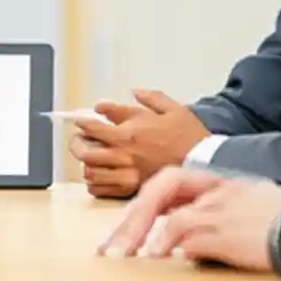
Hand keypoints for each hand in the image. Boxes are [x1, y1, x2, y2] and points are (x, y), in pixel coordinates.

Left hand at [74, 89, 210, 188]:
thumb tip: (133, 92)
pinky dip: (94, 182)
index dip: (83, 121)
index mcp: (130, 130)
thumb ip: (149, 98)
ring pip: (90, 170)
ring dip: (85, 162)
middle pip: (85, 149)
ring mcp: (127, 171)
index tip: (82, 119)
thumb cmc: (189, 136)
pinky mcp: (132, 187)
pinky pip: (102, 188)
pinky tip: (98, 175)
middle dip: (76, 142)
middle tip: (78, 138)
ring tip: (88, 157)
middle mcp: (124, 151)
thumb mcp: (171, 108)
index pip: (93, 124)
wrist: (204, 161)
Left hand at [99, 167, 280, 271]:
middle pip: (160, 191)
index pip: (170, 181)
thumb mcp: (252, 207)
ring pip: (169, 215)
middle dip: (132, 218)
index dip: (144, 202)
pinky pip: (187, 234)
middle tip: (112, 246)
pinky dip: (167, 244)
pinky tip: (156, 258)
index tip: (125, 227)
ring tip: (124, 256)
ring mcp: (222, 209)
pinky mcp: (228, 231)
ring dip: (141, 236)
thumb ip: (220, 214)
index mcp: (221, 183)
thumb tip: (189, 243)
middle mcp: (218, 190)